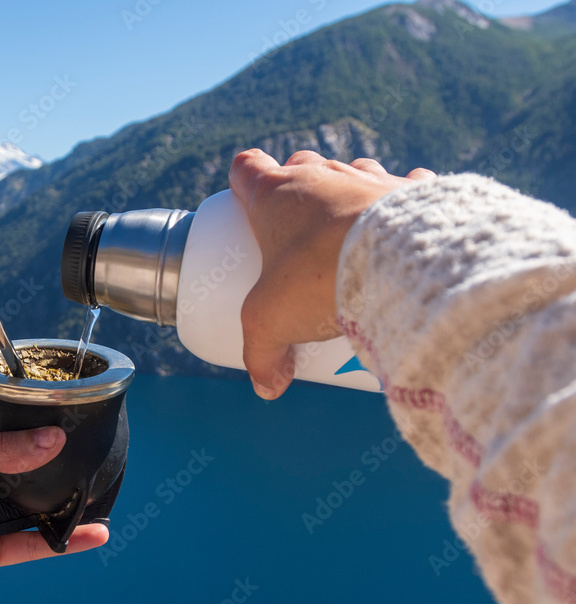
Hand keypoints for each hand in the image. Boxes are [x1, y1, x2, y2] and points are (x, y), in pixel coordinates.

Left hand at [0, 405, 108, 603]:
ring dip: (64, 497)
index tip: (61, 399)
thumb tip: (52, 440)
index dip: (24, 407)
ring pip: (33, 502)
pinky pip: (33, 543)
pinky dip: (63, 540)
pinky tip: (93, 533)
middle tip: (90, 442)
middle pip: (22, 459)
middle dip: (53, 453)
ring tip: (100, 485)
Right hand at [228, 149, 435, 398]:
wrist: (400, 261)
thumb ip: (262, 354)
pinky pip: (407, 185)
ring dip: (347, 192)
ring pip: (352, 170)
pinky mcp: (413, 191)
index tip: (245, 207)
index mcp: (275, 194)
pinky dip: (403, 202)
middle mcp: (322, 175)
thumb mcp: (272, 321)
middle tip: (297, 230)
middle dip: (297, 188)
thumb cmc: (320, 278)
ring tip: (349, 233)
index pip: (246, 167)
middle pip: (300, 165)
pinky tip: (404, 228)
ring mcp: (369, 178)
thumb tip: (267, 387)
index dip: (242, 183)